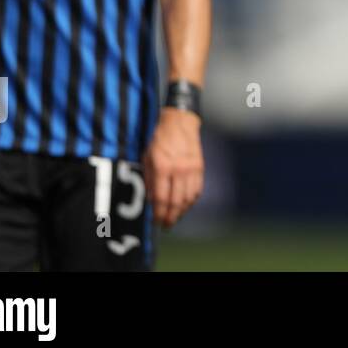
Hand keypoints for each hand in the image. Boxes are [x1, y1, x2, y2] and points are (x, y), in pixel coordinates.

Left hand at [143, 107, 203, 228]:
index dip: (158, 213)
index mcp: (162, 167)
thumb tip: (151, 200)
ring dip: (182, 211)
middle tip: (167, 224)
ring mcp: (191, 169)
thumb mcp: (147, 158)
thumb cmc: (159, 140)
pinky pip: (197, 189)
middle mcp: (178, 169)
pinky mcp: (200, 167)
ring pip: (189, 198)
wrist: (180, 122)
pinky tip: (186, 204)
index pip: (161, 197)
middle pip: (176, 201)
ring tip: (176, 216)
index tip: (157, 221)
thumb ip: (149, 180)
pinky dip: (192, 200)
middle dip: (171, 216)